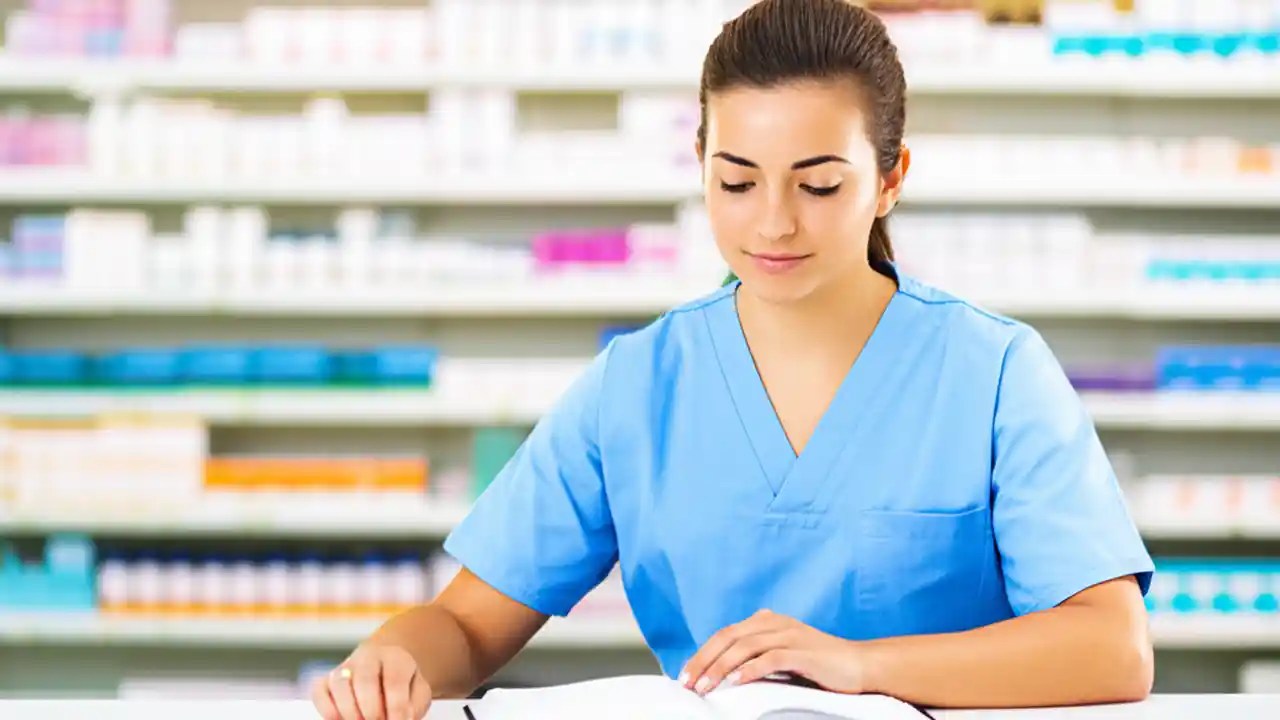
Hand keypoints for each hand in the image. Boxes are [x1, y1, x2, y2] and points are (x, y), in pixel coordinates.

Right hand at [312, 643, 431, 719]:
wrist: (386, 670)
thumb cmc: (404, 687)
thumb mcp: (418, 693)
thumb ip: (413, 706)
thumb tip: (400, 719)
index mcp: (395, 657)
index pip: (394, 679)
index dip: (396, 706)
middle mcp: (367, 658)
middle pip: (364, 680)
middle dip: (372, 710)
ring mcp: (344, 668)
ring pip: (339, 685)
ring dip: (351, 711)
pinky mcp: (326, 681)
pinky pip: (319, 692)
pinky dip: (328, 710)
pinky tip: (341, 719)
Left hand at [679, 610, 868, 695]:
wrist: (860, 665)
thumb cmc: (820, 666)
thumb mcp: (782, 657)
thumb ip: (757, 657)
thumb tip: (724, 674)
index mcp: (767, 621)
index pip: (725, 634)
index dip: (702, 653)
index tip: (686, 675)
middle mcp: (775, 623)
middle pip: (728, 637)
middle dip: (704, 660)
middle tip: (688, 682)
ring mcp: (790, 635)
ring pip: (744, 647)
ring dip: (721, 667)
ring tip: (705, 686)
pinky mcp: (803, 651)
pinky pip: (770, 658)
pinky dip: (750, 670)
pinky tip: (736, 682)